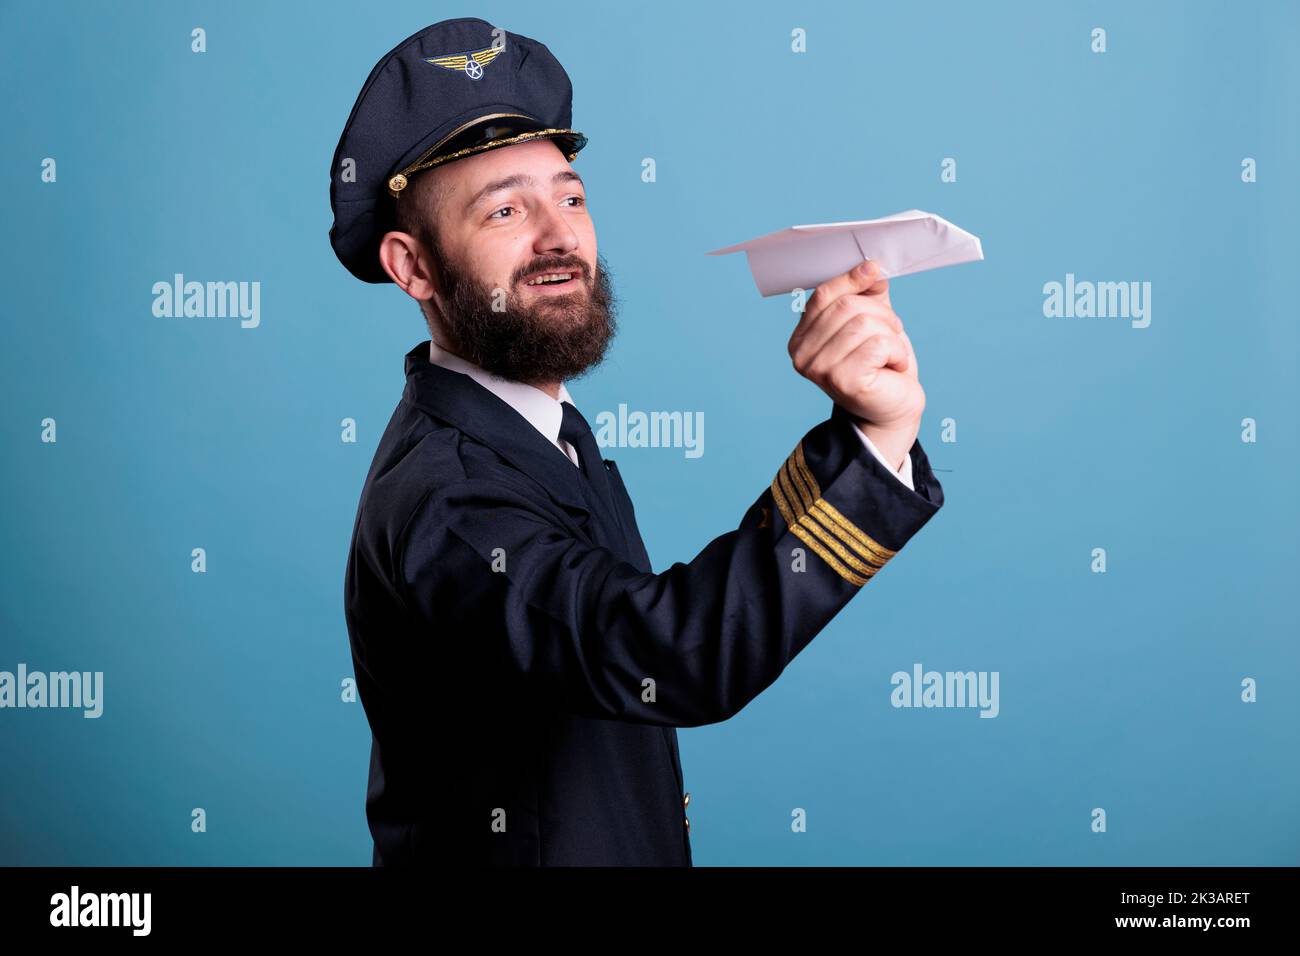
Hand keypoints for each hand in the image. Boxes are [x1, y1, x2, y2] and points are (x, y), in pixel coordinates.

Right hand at [787, 260, 924, 438]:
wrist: (892, 408)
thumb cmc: (880, 365)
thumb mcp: (872, 321)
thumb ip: (867, 294)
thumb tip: (870, 267)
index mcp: (801, 338)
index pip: (822, 295)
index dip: (851, 278)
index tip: (874, 269)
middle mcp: (802, 355)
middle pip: (846, 307)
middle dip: (880, 313)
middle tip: (893, 329)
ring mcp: (820, 370)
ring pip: (864, 324)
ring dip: (891, 335)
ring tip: (891, 353)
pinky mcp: (843, 381)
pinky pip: (878, 344)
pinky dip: (896, 352)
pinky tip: (893, 367)